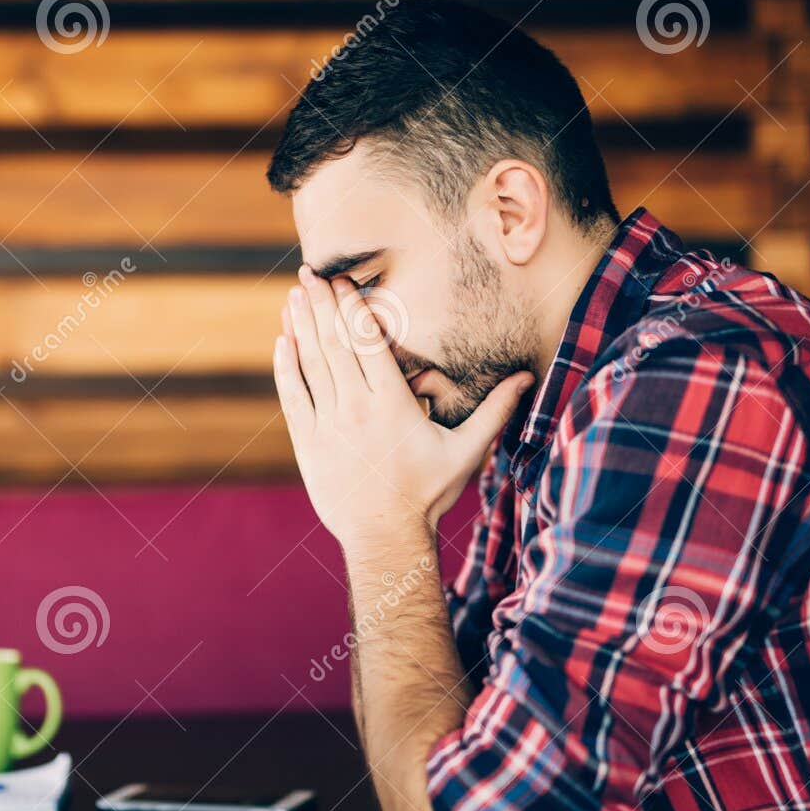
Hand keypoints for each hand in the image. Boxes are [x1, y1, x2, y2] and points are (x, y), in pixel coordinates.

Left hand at [272, 266, 532, 550]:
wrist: (385, 537)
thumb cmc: (428, 494)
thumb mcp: (466, 452)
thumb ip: (494, 411)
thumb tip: (527, 378)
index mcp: (392, 404)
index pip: (368, 342)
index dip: (352, 307)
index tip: (341, 281)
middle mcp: (356, 408)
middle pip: (334, 344)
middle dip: (320, 305)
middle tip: (309, 273)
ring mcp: (328, 425)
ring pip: (311, 364)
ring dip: (301, 326)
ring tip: (294, 295)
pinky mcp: (308, 444)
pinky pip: (293, 396)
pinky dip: (285, 366)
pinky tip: (282, 340)